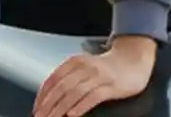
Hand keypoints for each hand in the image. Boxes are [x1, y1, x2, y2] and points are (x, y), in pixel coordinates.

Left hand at [33, 37, 155, 116]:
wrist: (133, 59)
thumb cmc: (106, 67)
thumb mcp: (84, 67)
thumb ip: (68, 78)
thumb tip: (48, 96)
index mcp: (75, 62)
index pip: (53, 79)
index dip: (43, 95)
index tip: (36, 108)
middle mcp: (85, 67)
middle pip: (62, 87)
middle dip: (48, 105)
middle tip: (40, 116)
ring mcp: (99, 76)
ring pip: (75, 93)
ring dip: (60, 108)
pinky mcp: (112, 85)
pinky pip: (93, 97)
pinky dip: (81, 106)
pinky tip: (73, 114)